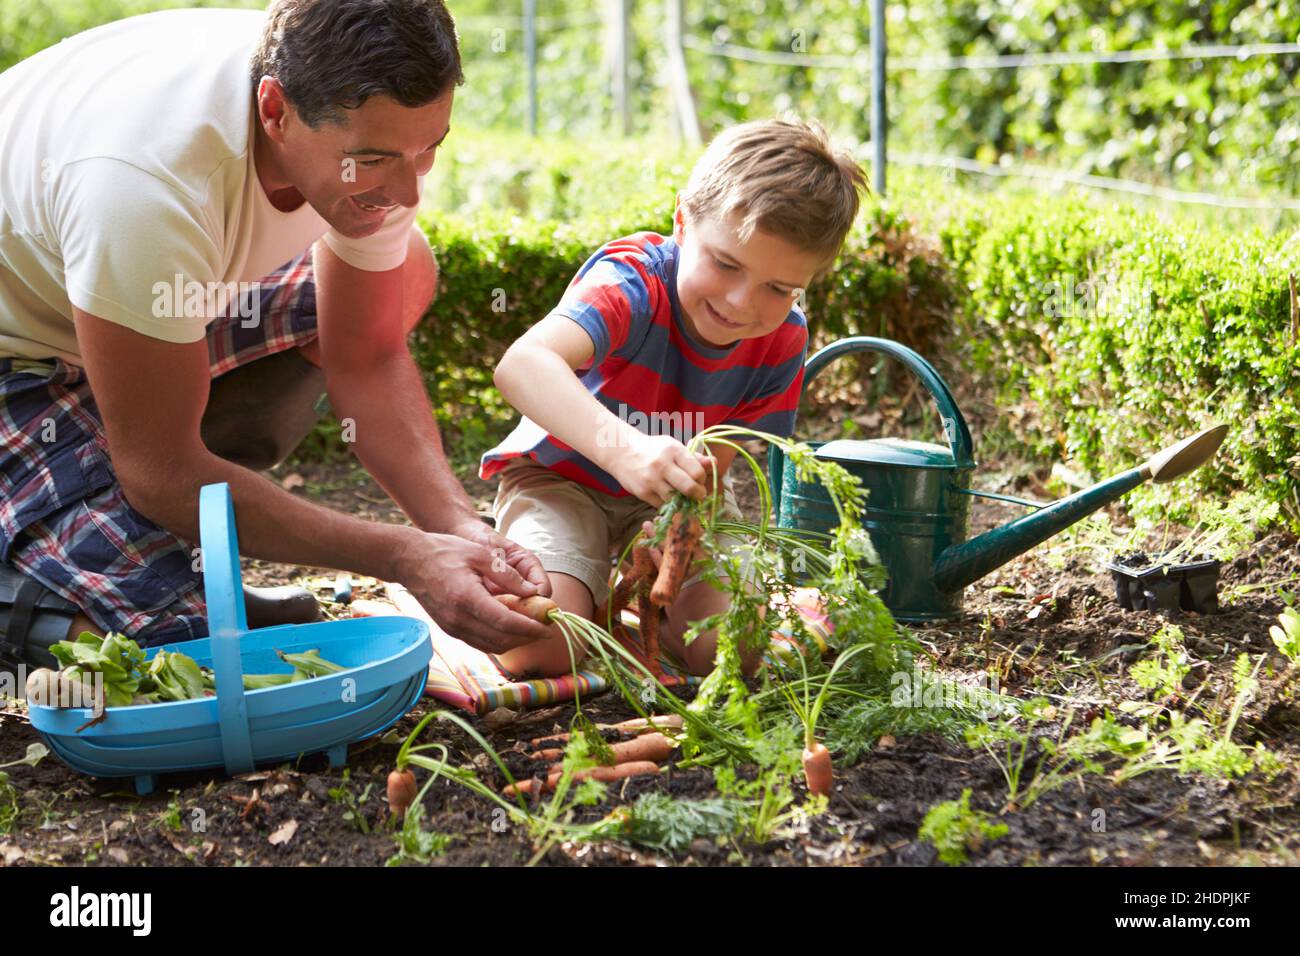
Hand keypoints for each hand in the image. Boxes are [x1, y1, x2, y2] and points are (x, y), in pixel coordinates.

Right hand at [395, 528, 553, 653]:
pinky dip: (499, 640)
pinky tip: (511, 628)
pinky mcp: (450, 630)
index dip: (531, 628)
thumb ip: (508, 575)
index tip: (549, 628)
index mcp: (467, 599)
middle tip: (545, 629)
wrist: (409, 560)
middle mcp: (458, 620)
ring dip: (514, 642)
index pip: (506, 623)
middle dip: (527, 638)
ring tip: (532, 629)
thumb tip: (533, 592)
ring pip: (491, 646)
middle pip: (501, 640)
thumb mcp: (480, 554)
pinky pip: (480, 642)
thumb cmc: (445, 551)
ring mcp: (452, 628)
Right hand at [612, 432, 715, 506]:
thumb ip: (694, 457)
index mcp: (674, 451)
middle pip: (689, 488)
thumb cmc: (653, 449)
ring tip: (682, 496)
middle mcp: (662, 465)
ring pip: (677, 500)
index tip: (700, 481)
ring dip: (683, 502)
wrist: (622, 451)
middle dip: (698, 495)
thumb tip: (714, 463)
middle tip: (698, 495)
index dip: (702, 480)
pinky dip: (669, 504)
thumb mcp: (673, 446)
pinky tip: (668, 497)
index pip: (697, 472)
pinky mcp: (643, 493)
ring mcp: (651, 480)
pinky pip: (663, 505)